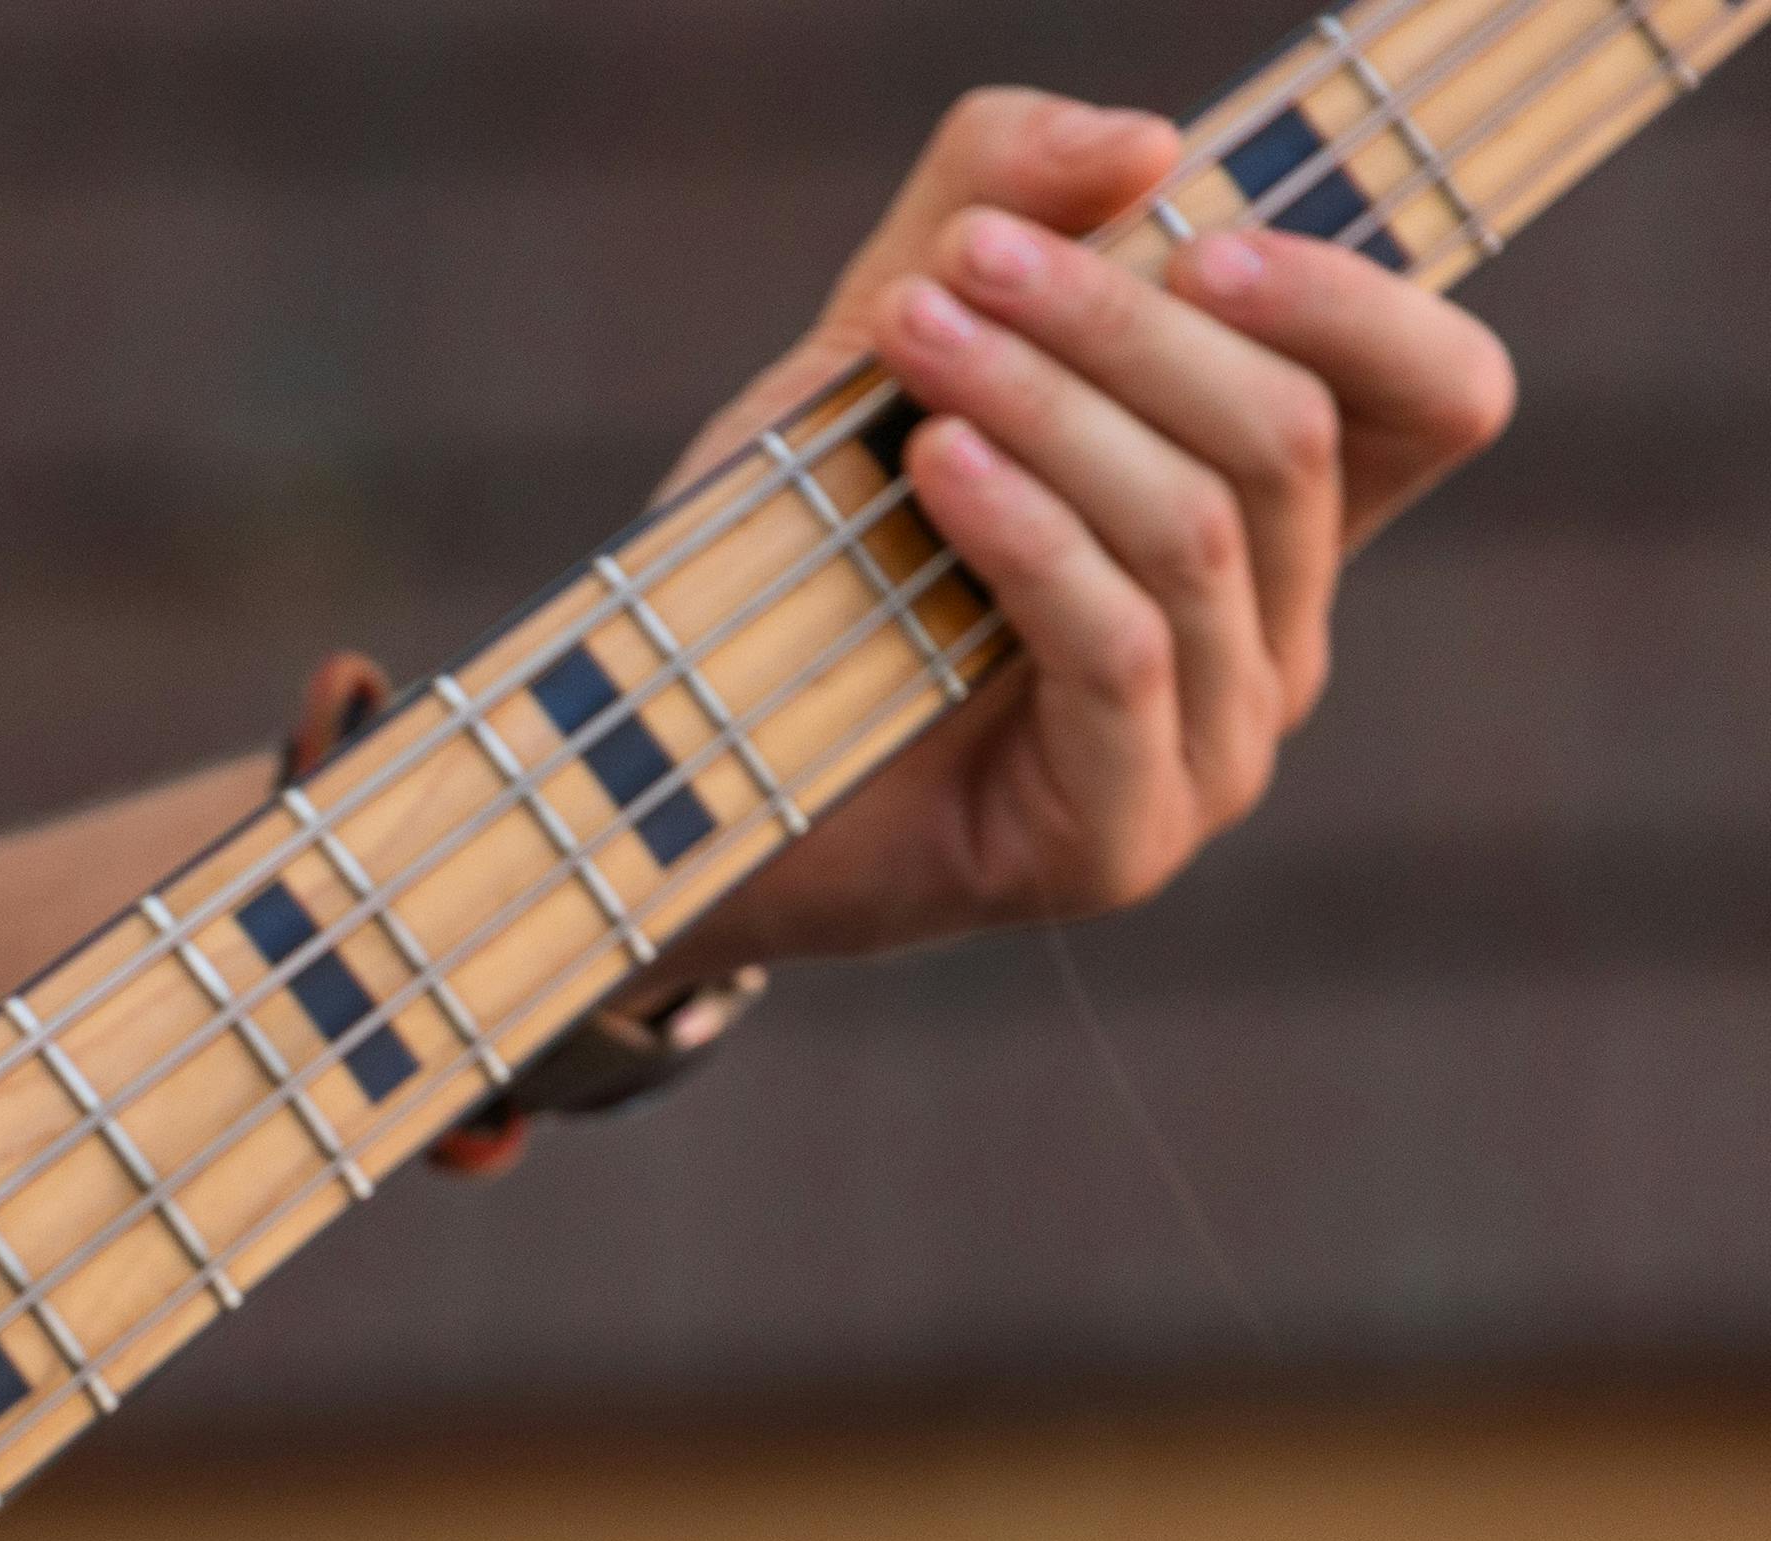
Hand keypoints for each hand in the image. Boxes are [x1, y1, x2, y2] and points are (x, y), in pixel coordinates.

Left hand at [664, 88, 1517, 979]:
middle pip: (1291, 437)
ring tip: (917, 340)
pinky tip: (932, 466)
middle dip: (1120, 326)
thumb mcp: (885, 348)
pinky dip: (1029, 535)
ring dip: (1052, 410)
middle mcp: (1270, 641)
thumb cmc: (797, 557)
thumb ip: (996, 210)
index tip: (1187, 229)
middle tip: (966, 268)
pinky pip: (1119, 649)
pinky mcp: (1118, 841)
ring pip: (1199, 532)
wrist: (669, 770)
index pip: (1432, 397)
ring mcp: (1210, 754)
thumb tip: (1144, 138)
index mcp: (1268, 525)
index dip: (1349, 299)